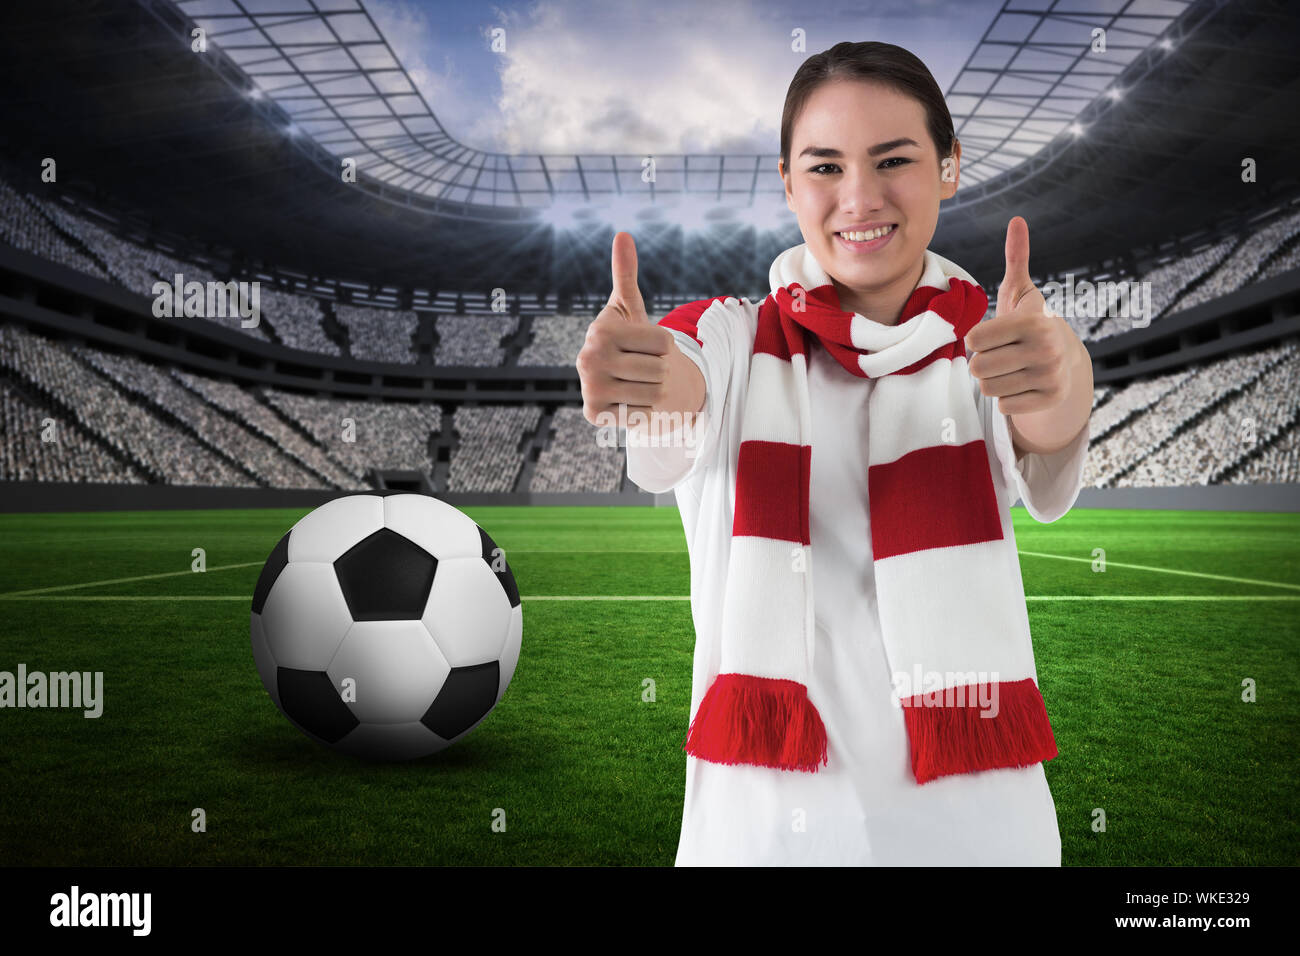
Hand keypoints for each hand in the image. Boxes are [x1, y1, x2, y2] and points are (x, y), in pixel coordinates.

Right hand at [577, 232, 676, 425]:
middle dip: (661, 371)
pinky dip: (645, 411)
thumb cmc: (627, 341)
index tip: (644, 345)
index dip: (665, 345)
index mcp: (601, 330)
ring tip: (637, 384)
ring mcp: (590, 388)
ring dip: (655, 392)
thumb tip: (622, 234)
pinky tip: (629, 402)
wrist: (615, 381)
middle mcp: (587, 358)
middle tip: (642, 369)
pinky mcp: (595, 414)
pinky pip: (646, 414)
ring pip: (657, 393)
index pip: (665, 341)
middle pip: (661, 368)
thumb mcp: (629, 308)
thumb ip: (626, 273)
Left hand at [963, 216, 1079, 416]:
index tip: (992, 335)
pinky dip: (1008, 398)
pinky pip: (1003, 406)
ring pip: (988, 388)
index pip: (974, 340)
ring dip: (993, 381)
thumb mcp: (1021, 292)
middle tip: (1002, 354)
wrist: (1066, 359)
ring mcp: (1050, 376)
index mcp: (1032, 322)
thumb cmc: (1030, 322)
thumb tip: (1017, 220)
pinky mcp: (1050, 399)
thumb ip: (1016, 258)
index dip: (976, 339)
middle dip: (983, 362)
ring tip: (1012, 368)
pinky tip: (1023, 384)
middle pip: (977, 368)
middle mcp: (1045, 349)